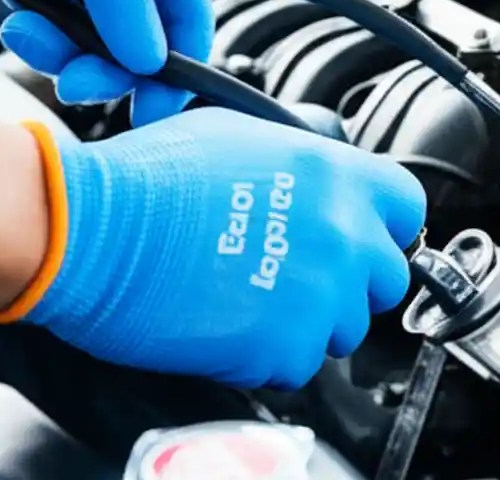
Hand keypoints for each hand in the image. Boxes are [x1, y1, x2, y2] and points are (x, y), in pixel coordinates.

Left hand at [0, 0, 211, 125]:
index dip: (178, 69)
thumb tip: (151, 61)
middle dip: (109, 69)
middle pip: (138, 42)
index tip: (153, 110)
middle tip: (77, 84)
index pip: (189, 20)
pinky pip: (49, 30)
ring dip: (62, 54)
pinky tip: (15, 22)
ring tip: (27, 36)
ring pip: (90, 42)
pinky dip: (35, 39)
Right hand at [0, 108, 425, 389]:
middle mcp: (342, 234)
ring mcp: (320, 294)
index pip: (408, 208)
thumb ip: (301, 159)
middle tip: (302, 275)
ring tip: (254, 300)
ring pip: (346, 327)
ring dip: (310, 321)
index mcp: (336, 176)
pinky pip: (300, 365)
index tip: (366, 236)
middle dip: (352, 281)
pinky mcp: (286, 346)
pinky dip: (271, 356)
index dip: (385, 225)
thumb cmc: (148, 180)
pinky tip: (232, 327)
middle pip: (388, 276)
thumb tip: (318, 174)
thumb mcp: (241, 135)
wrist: (91, 231)